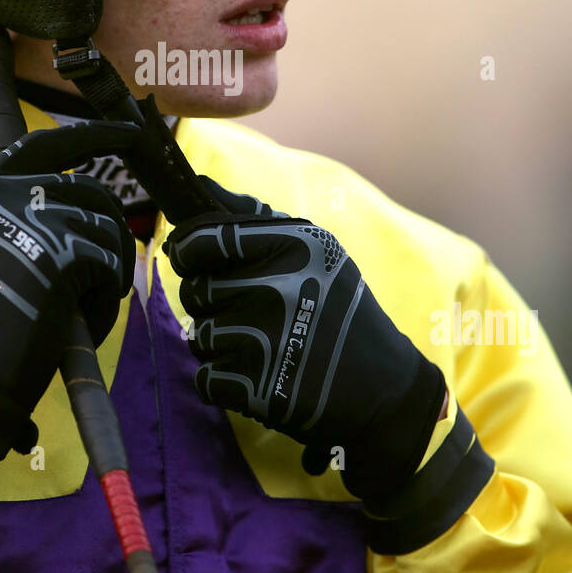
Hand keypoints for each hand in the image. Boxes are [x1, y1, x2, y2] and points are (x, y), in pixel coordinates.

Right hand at [0, 131, 134, 485]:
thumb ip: (20, 217)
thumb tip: (84, 202)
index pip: (41, 146)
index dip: (90, 137)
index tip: (128, 133)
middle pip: (85, 189)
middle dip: (108, 233)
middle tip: (107, 274)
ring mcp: (27, 218)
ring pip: (105, 227)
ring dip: (108, 271)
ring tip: (83, 307)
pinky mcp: (58, 251)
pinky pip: (109, 265)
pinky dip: (104, 300)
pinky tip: (77, 323)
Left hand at [164, 177, 445, 500]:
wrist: (385, 387)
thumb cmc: (340, 308)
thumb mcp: (314, 247)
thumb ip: (253, 216)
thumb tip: (200, 184)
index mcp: (292, 244)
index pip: (201, 240)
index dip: (186, 251)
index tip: (191, 259)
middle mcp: (278, 287)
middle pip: (195, 290)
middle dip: (212, 302)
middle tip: (249, 309)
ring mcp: (267, 340)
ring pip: (198, 335)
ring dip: (220, 343)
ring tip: (263, 343)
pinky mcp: (258, 388)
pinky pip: (205, 378)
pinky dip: (225, 381)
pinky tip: (260, 375)